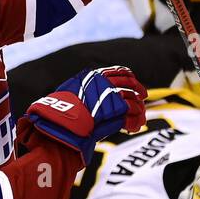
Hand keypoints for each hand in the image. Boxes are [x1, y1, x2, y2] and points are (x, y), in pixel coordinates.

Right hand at [16, 66, 147, 164]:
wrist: (56, 123)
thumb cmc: (58, 111)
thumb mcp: (70, 94)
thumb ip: (84, 91)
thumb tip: (94, 92)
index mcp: (93, 76)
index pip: (117, 71)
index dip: (128, 76)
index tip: (133, 81)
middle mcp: (103, 83)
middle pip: (128, 83)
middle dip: (137, 89)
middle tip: (142, 95)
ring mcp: (109, 96)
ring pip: (131, 99)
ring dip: (137, 108)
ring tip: (140, 116)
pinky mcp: (114, 111)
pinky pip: (130, 115)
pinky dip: (134, 121)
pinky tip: (134, 127)